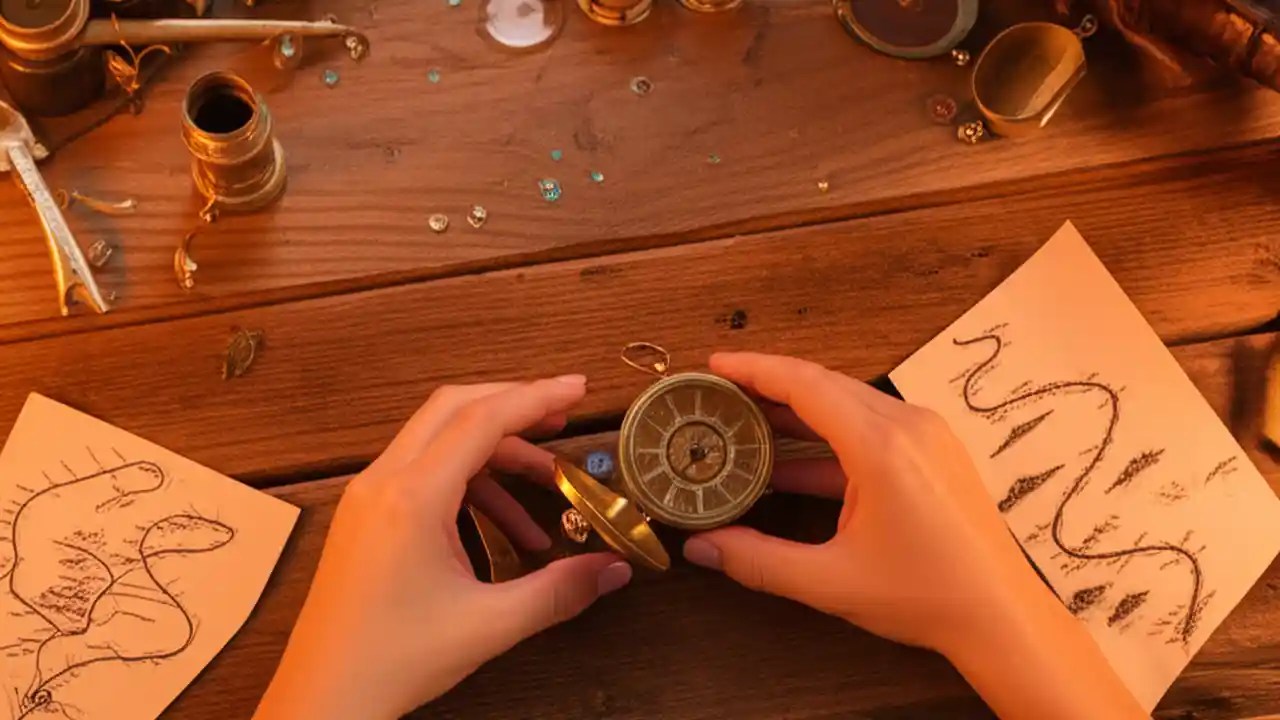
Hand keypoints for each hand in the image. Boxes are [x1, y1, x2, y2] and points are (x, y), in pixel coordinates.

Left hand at [254, 377, 631, 719]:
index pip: (482, 420)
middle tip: (563, 415)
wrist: (323, 699)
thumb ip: (559, 591)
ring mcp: (368, 498)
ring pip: (439, 442)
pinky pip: (423, 475)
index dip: (536, 396)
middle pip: (454, 409)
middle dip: (514, 406)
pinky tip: (505, 530)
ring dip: (495, 455)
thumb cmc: (390, 661)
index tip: (577, 387)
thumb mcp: (489, 626)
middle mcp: (383, 483)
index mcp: (411, 498)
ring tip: (546, 487)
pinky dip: (469, 485)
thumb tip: (615, 569)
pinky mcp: (366, 518)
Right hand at [682, 353, 1144, 719]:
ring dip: (798, 410)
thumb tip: (700, 546)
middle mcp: (908, 425)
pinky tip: (792, 462)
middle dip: (769, 384)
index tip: (714, 365)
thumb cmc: (926, 596)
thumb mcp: (830, 580)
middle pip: (825, 385)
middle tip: (720, 393)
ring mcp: (926, 435)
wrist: (1001, 615)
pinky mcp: (934, 452)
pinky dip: (828, 435)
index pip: (805, 385)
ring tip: (747, 420)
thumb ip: (758, 560)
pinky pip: (871, 425)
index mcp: (882, 446)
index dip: (754, 370)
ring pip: (848, 404)